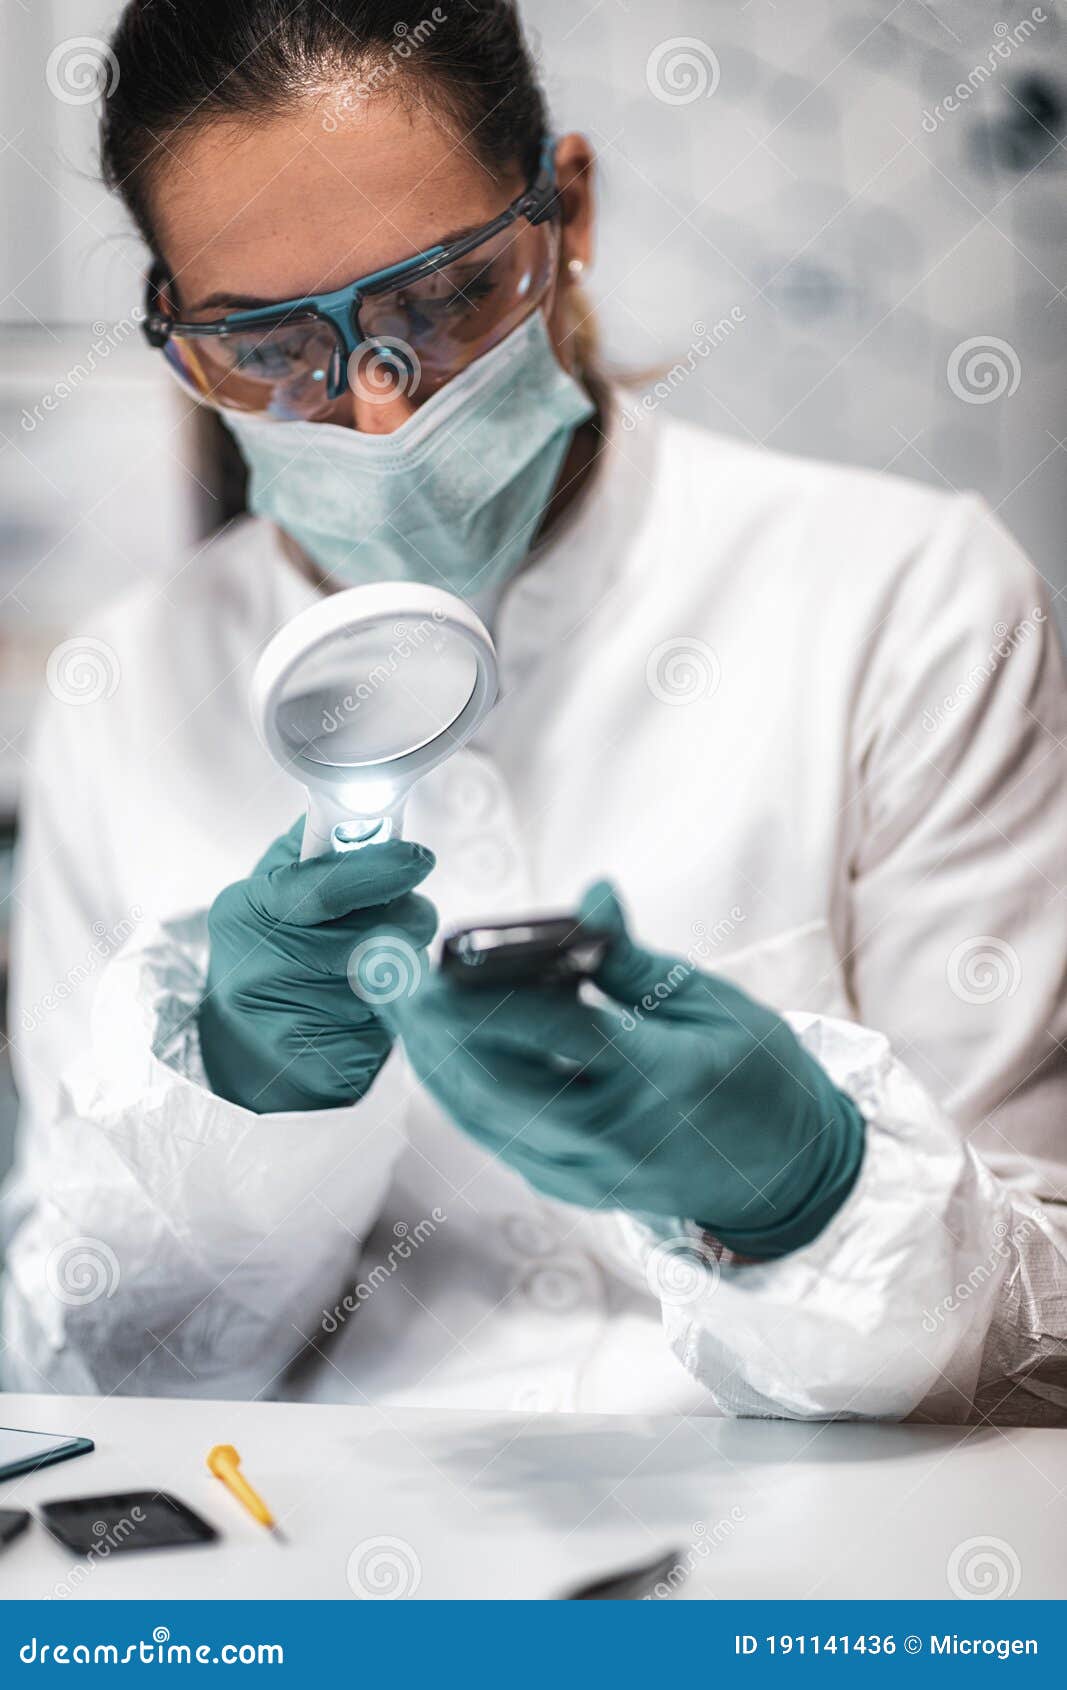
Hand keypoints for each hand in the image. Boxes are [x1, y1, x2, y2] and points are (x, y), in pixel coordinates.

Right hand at [198, 820, 436, 1112]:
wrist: (243, 1059)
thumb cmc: (261, 962)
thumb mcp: (261, 898)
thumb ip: (309, 856)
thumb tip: (358, 812)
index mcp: (248, 914)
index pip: (322, 888)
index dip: (378, 868)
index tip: (417, 856)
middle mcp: (270, 970)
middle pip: (382, 930)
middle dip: (407, 915)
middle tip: (396, 913)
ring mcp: (304, 1023)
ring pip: (401, 971)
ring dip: (404, 960)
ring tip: (370, 965)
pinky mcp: (342, 1065)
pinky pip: (402, 1016)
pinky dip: (398, 1003)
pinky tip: (366, 1007)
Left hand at [372, 883, 863, 1257]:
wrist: (788, 1180)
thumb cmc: (761, 1077)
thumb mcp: (712, 1005)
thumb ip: (634, 960)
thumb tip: (590, 894)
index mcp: (661, 1079)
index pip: (559, 1035)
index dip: (490, 1000)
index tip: (434, 961)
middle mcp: (615, 1136)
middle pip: (497, 1086)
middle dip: (430, 1029)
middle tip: (382, 973)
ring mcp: (589, 1173)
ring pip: (484, 1118)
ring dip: (431, 1059)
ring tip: (393, 1003)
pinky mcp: (573, 1188)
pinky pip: (499, 1138)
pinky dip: (459, 1091)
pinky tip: (434, 1049)